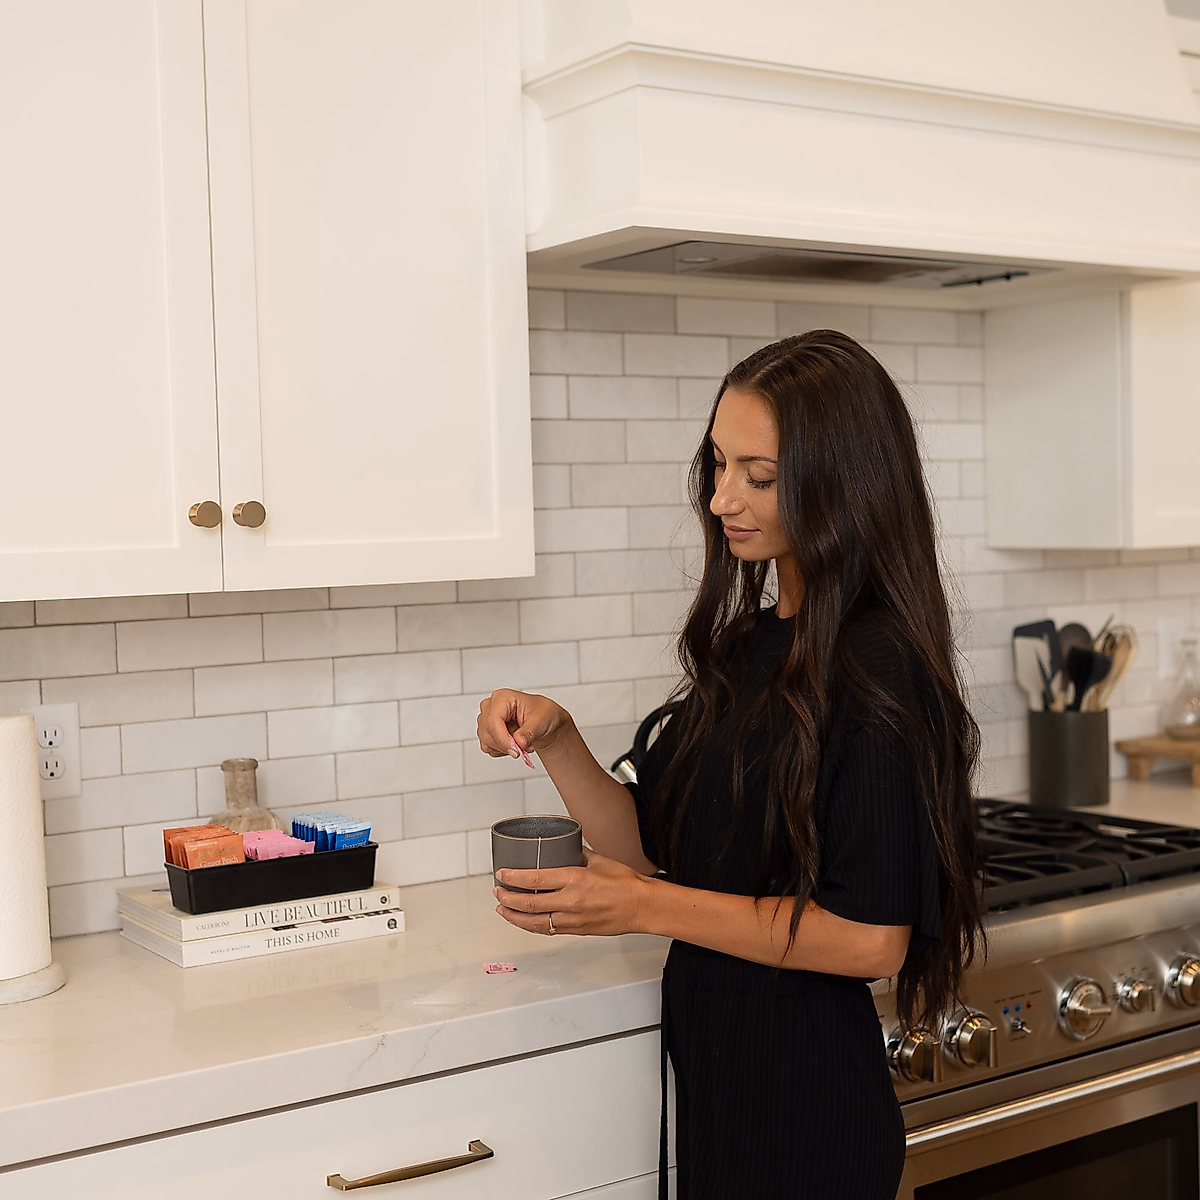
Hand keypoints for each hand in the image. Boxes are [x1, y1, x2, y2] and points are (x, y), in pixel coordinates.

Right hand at [477, 688, 570, 764]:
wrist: (545, 721)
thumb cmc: (543, 713)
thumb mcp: (541, 719)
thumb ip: (528, 731)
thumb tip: (518, 742)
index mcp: (502, 698)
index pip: (493, 721)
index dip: (503, 739)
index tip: (516, 751)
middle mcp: (491, 707)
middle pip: (487, 733)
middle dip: (506, 745)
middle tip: (525, 746)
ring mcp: (486, 720)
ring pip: (486, 742)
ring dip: (506, 748)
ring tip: (523, 742)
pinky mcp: (487, 732)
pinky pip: (488, 748)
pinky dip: (503, 750)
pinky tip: (514, 743)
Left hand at [493, 849, 653, 936]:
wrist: (641, 906)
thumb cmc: (625, 882)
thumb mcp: (598, 860)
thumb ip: (577, 855)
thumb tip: (564, 847)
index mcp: (574, 879)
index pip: (534, 880)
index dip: (513, 878)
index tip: (501, 874)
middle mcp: (570, 901)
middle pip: (528, 904)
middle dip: (507, 898)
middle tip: (498, 890)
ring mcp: (572, 919)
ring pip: (534, 922)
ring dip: (513, 916)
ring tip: (502, 908)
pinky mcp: (576, 931)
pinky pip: (547, 930)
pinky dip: (531, 925)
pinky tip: (523, 921)